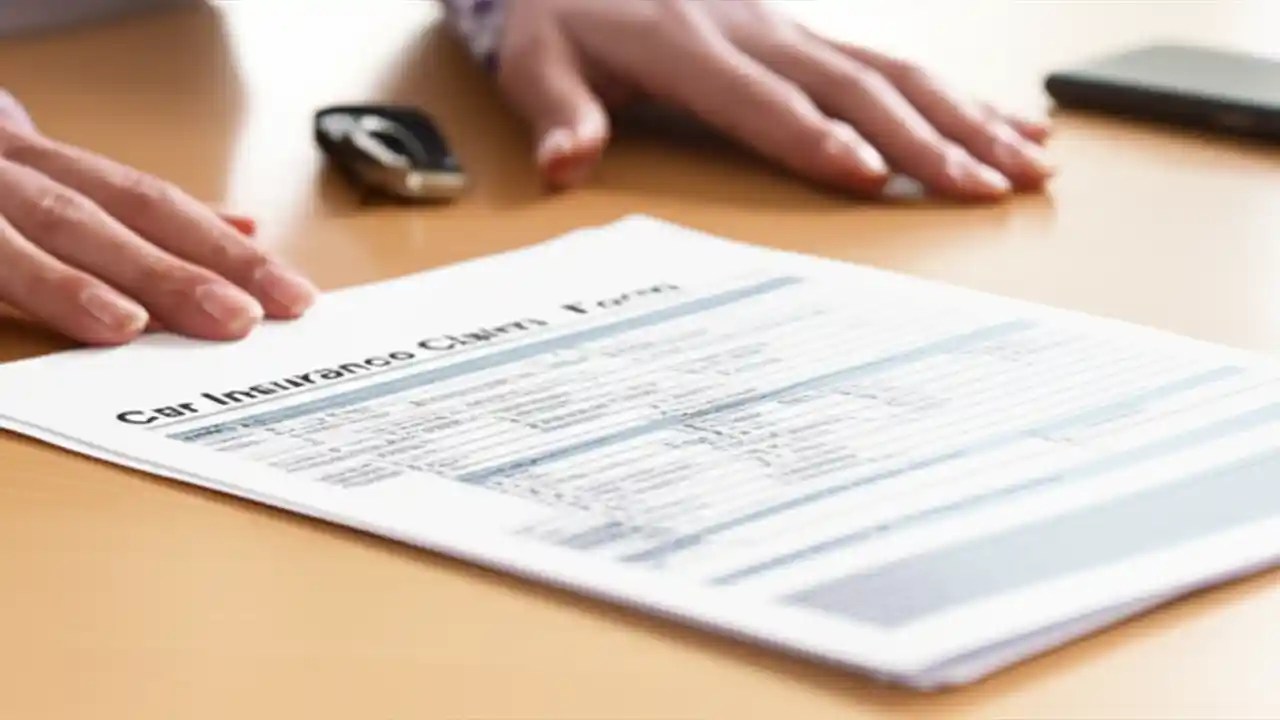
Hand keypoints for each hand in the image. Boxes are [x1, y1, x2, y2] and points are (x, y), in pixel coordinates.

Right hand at [0, 90, 316, 345]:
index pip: (154, 207)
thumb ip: (144, 211)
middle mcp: (5, 174)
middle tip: (237, 319)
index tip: (292, 298)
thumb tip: (244, 229)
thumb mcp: (63, 176)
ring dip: (63, 283)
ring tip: (124, 324)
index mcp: (53, 168)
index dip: (223, 251)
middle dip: (167, 271)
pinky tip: (39, 335)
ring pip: (6, 242)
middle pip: (93, 221)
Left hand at [496, 0, 1051, 199]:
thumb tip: (564, 163)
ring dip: (964, 117)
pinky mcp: (807, 34)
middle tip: (986, 190)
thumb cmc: (561, 19)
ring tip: (1029, 164)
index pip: (761, 100)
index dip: (813, 138)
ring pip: (892, 70)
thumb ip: (556, 113)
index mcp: (686, 45)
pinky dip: (955, 94)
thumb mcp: (535, 62)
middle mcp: (754, 32)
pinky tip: (1007, 122)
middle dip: (924, 140)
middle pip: (852, 85)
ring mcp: (789, 29)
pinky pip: (891, 61)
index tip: (868, 177)